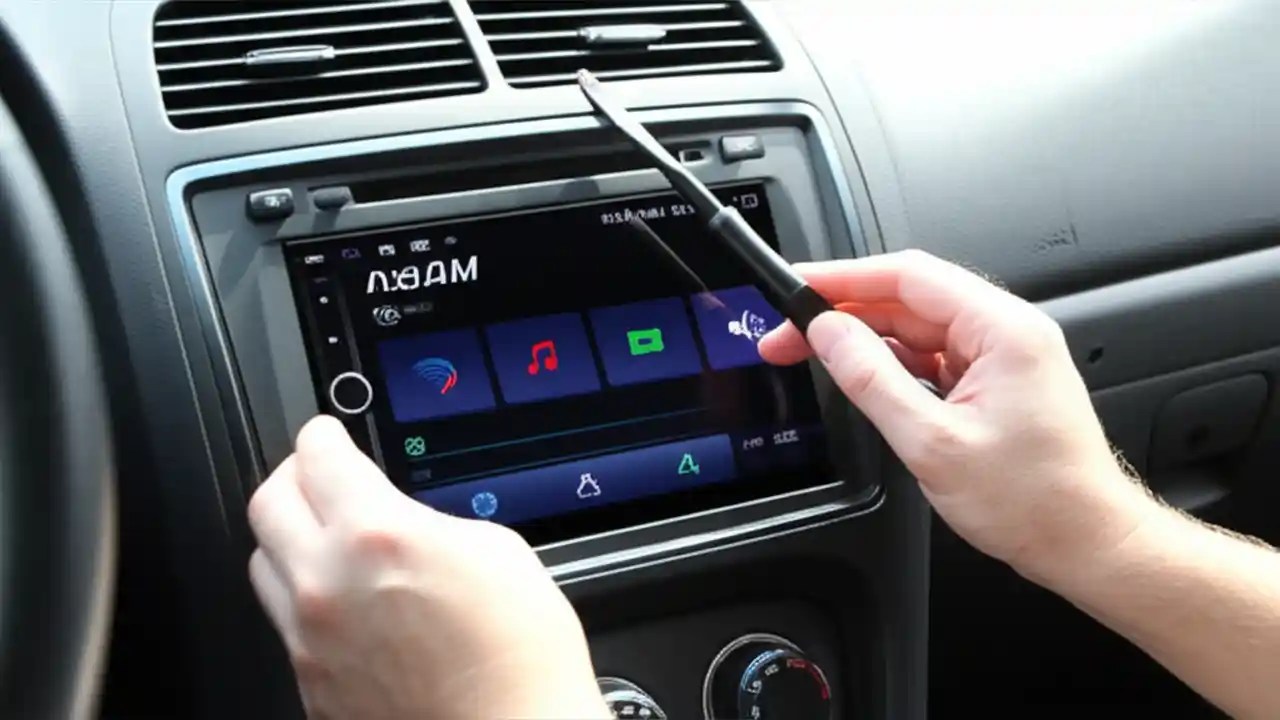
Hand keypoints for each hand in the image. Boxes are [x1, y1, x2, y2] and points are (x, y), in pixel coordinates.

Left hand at [247, 416, 607, 719]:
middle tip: (320, 476)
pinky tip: (352, 607)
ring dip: (293, 541)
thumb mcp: (493, 547)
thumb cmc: (519, 653)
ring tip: (331, 542)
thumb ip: (426, 520)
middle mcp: (328, 584)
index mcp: (376, 535)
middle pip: (267, 504)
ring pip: (265, 567)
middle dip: (294, 478)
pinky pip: (289, 628)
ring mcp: (312, 641)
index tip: (328, 434)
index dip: (323, 434)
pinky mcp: (311, 686)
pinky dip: (311, 604)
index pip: (316, 456)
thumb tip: (403, 520)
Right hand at [760, 251, 1152, 580]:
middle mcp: (1006, 332)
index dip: (843, 277)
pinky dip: (890, 364)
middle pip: (907, 299)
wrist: (1086, 543)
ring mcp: (1001, 356)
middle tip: (786, 334)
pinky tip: (858, 376)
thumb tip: (829, 334)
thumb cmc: (1035, 501)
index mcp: (1003, 330)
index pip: (908, 276)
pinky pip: (931, 358)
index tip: (798, 284)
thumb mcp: (932, 442)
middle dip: (842, 312)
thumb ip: (872, 380)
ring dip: (861, 339)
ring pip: (915, 329)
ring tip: (809, 354)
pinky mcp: (993, 382)